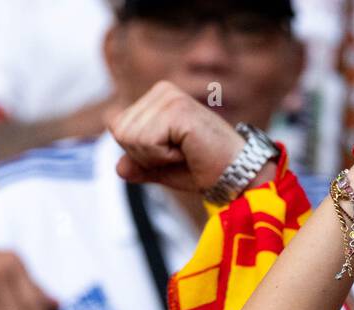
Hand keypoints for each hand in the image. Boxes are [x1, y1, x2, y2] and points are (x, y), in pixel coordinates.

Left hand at [109, 82, 248, 191]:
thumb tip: (118, 169)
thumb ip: (139, 166)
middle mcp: (161, 90)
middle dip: (144, 155)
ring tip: (184, 152)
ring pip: (130, 137)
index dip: (138, 152)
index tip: (170, 153)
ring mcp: (169, 97)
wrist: (236, 174)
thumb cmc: (204, 169)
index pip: (117, 127)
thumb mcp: (163, 169)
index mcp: (156, 97)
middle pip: (120, 132)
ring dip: (155, 157)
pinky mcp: (176, 109)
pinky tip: (187, 150)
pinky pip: (146, 142)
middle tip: (179, 154)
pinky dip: (162, 157)